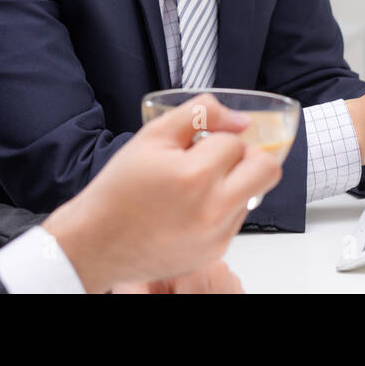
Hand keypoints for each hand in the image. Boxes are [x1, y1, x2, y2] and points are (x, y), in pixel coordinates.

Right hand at [44, 93, 280, 293]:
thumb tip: (240, 119)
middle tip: (218, 158)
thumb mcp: (153, 135)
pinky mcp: (216, 251)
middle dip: (247, 157)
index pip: (235, 141)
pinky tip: (190, 207)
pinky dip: (221, 207)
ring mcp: (218, 235)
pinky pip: (236, 218)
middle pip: (267, 169)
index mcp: (196, 176)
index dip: (215, 136)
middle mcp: (214, 210)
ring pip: (254, 193)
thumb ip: (201, 114)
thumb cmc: (119, 190)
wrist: (97, 241)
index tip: (195, 144)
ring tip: (195, 186)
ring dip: (234, 183)